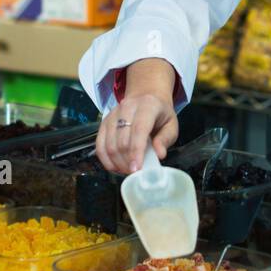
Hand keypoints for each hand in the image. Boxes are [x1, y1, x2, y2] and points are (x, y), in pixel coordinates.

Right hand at [96, 59, 179, 173]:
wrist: (147, 97)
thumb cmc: (160, 114)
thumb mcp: (171, 124)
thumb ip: (166, 139)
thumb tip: (159, 154)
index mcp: (147, 106)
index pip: (139, 130)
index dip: (136, 152)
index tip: (136, 169)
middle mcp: (127, 107)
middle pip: (122, 140)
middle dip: (127, 162)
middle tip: (135, 173)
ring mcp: (113, 114)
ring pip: (109, 144)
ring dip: (117, 162)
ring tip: (127, 171)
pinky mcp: (104, 122)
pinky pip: (99, 144)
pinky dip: (105, 159)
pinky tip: (115, 166)